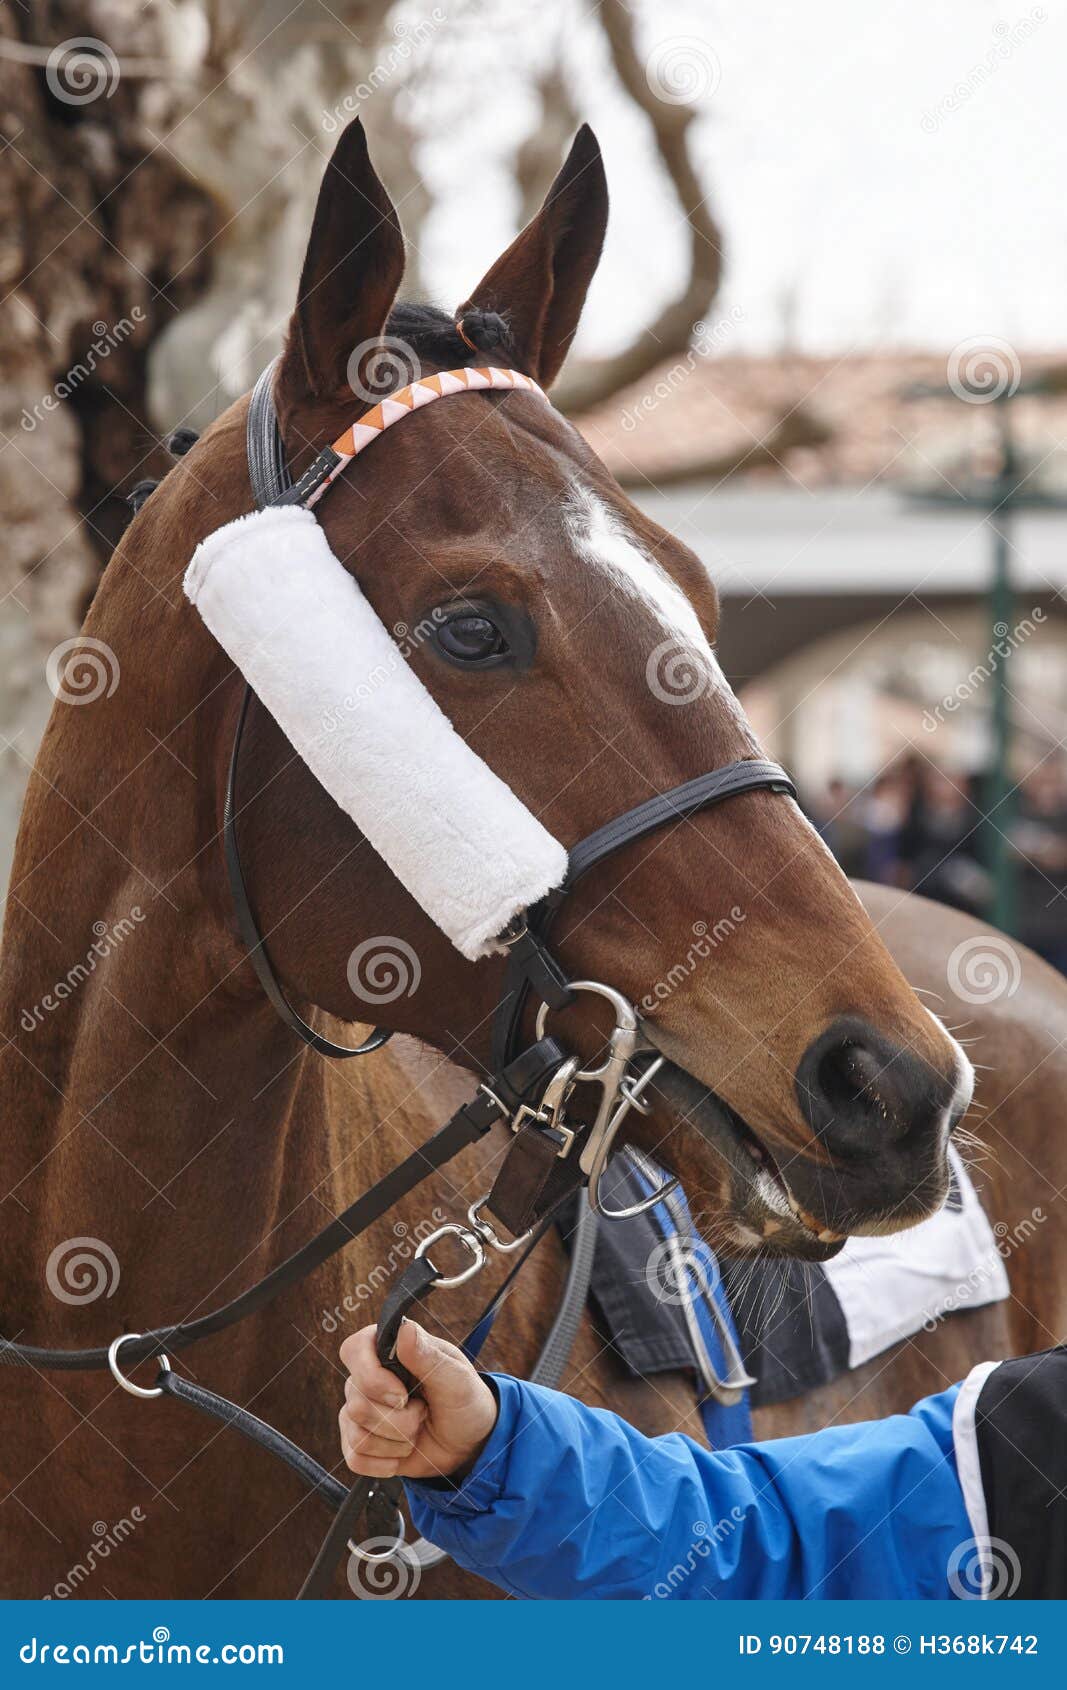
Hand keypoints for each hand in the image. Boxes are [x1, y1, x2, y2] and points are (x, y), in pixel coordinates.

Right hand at [339, 1321, 497, 1481]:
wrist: (469, 1442)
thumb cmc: (465, 1400)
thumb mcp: (456, 1378)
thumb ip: (428, 1355)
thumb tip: (404, 1329)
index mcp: (387, 1350)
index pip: (353, 1350)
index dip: (372, 1377)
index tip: (402, 1395)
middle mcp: (366, 1378)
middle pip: (357, 1403)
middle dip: (400, 1420)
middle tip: (424, 1412)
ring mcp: (359, 1411)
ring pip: (357, 1435)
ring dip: (397, 1442)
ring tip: (416, 1430)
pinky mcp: (358, 1443)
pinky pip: (355, 1459)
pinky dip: (386, 1463)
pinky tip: (403, 1452)